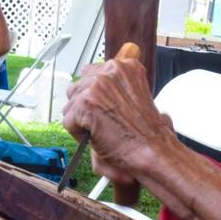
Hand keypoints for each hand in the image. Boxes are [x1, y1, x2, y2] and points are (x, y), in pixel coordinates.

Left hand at [62, 59, 174, 184]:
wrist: (152, 152)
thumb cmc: (146, 133)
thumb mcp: (136, 96)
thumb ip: (117, 86)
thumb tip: (97, 79)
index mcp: (126, 66)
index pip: (92, 72)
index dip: (94, 95)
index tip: (101, 108)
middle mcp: (111, 70)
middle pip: (78, 86)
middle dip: (85, 107)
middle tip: (101, 123)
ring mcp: (97, 86)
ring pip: (71, 104)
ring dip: (81, 120)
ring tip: (101, 131)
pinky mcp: (85, 103)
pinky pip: (68, 120)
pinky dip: (78, 134)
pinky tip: (97, 138)